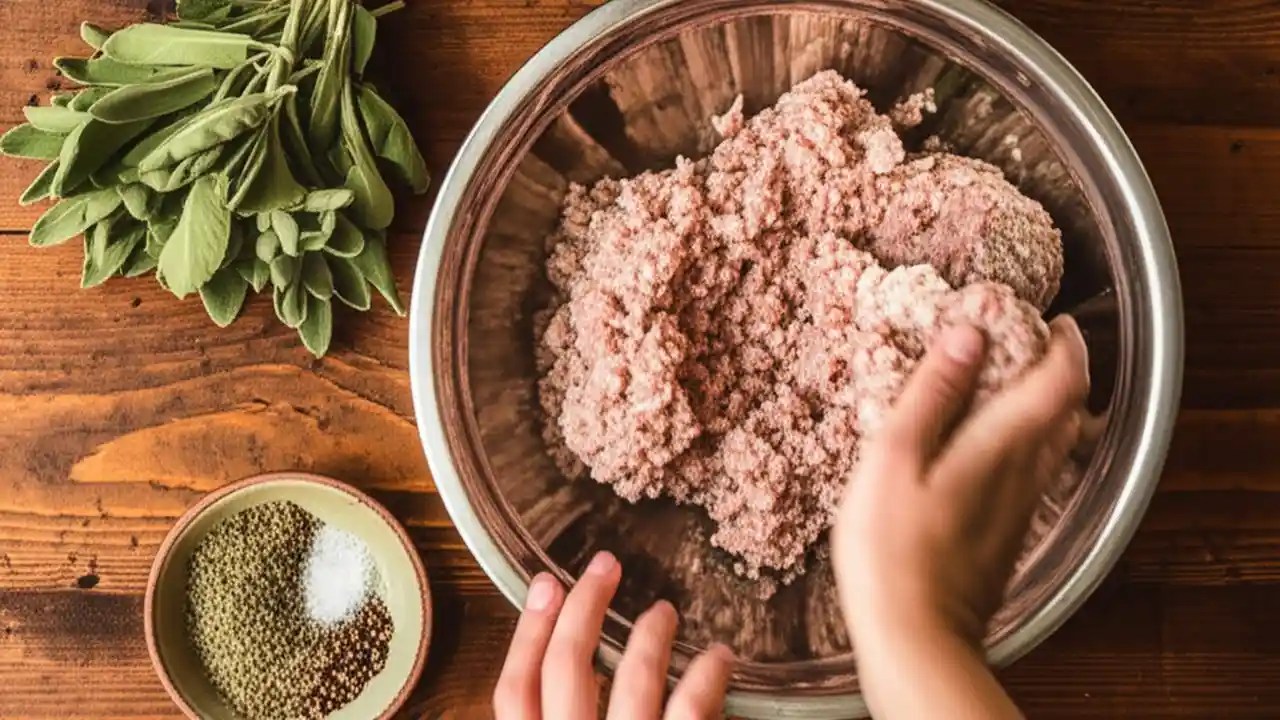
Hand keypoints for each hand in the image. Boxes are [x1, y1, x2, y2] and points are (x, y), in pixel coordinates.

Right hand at [493, 551, 735, 719]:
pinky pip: (691, 711)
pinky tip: (720, 658)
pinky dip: (707, 678)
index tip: (545, 584)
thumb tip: (567, 683)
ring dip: (651, 636)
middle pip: (566, 668)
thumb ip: (559, 718)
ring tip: (665, 612)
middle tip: (606, 565)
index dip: (526, 633)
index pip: (513, 689)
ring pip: (634, 681)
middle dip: (584, 608)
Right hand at [833, 316, 1088, 717]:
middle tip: (1024, 341)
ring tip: (1006, 385)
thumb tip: (968, 333)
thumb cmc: (892, 549)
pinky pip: (1031, 473)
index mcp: (1003, 445)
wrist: (915, 638)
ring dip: (1042, 406)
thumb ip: (932, 392)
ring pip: (1053, 443)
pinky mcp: (1006, 535)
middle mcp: (1026, 473)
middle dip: (1054, 367)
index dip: (1063, 341)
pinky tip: (985, 448)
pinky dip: (1022, 443)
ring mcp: (1020, 508)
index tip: (1047, 317)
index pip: (1062, 379)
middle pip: (1066, 409)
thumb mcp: (894, 456)